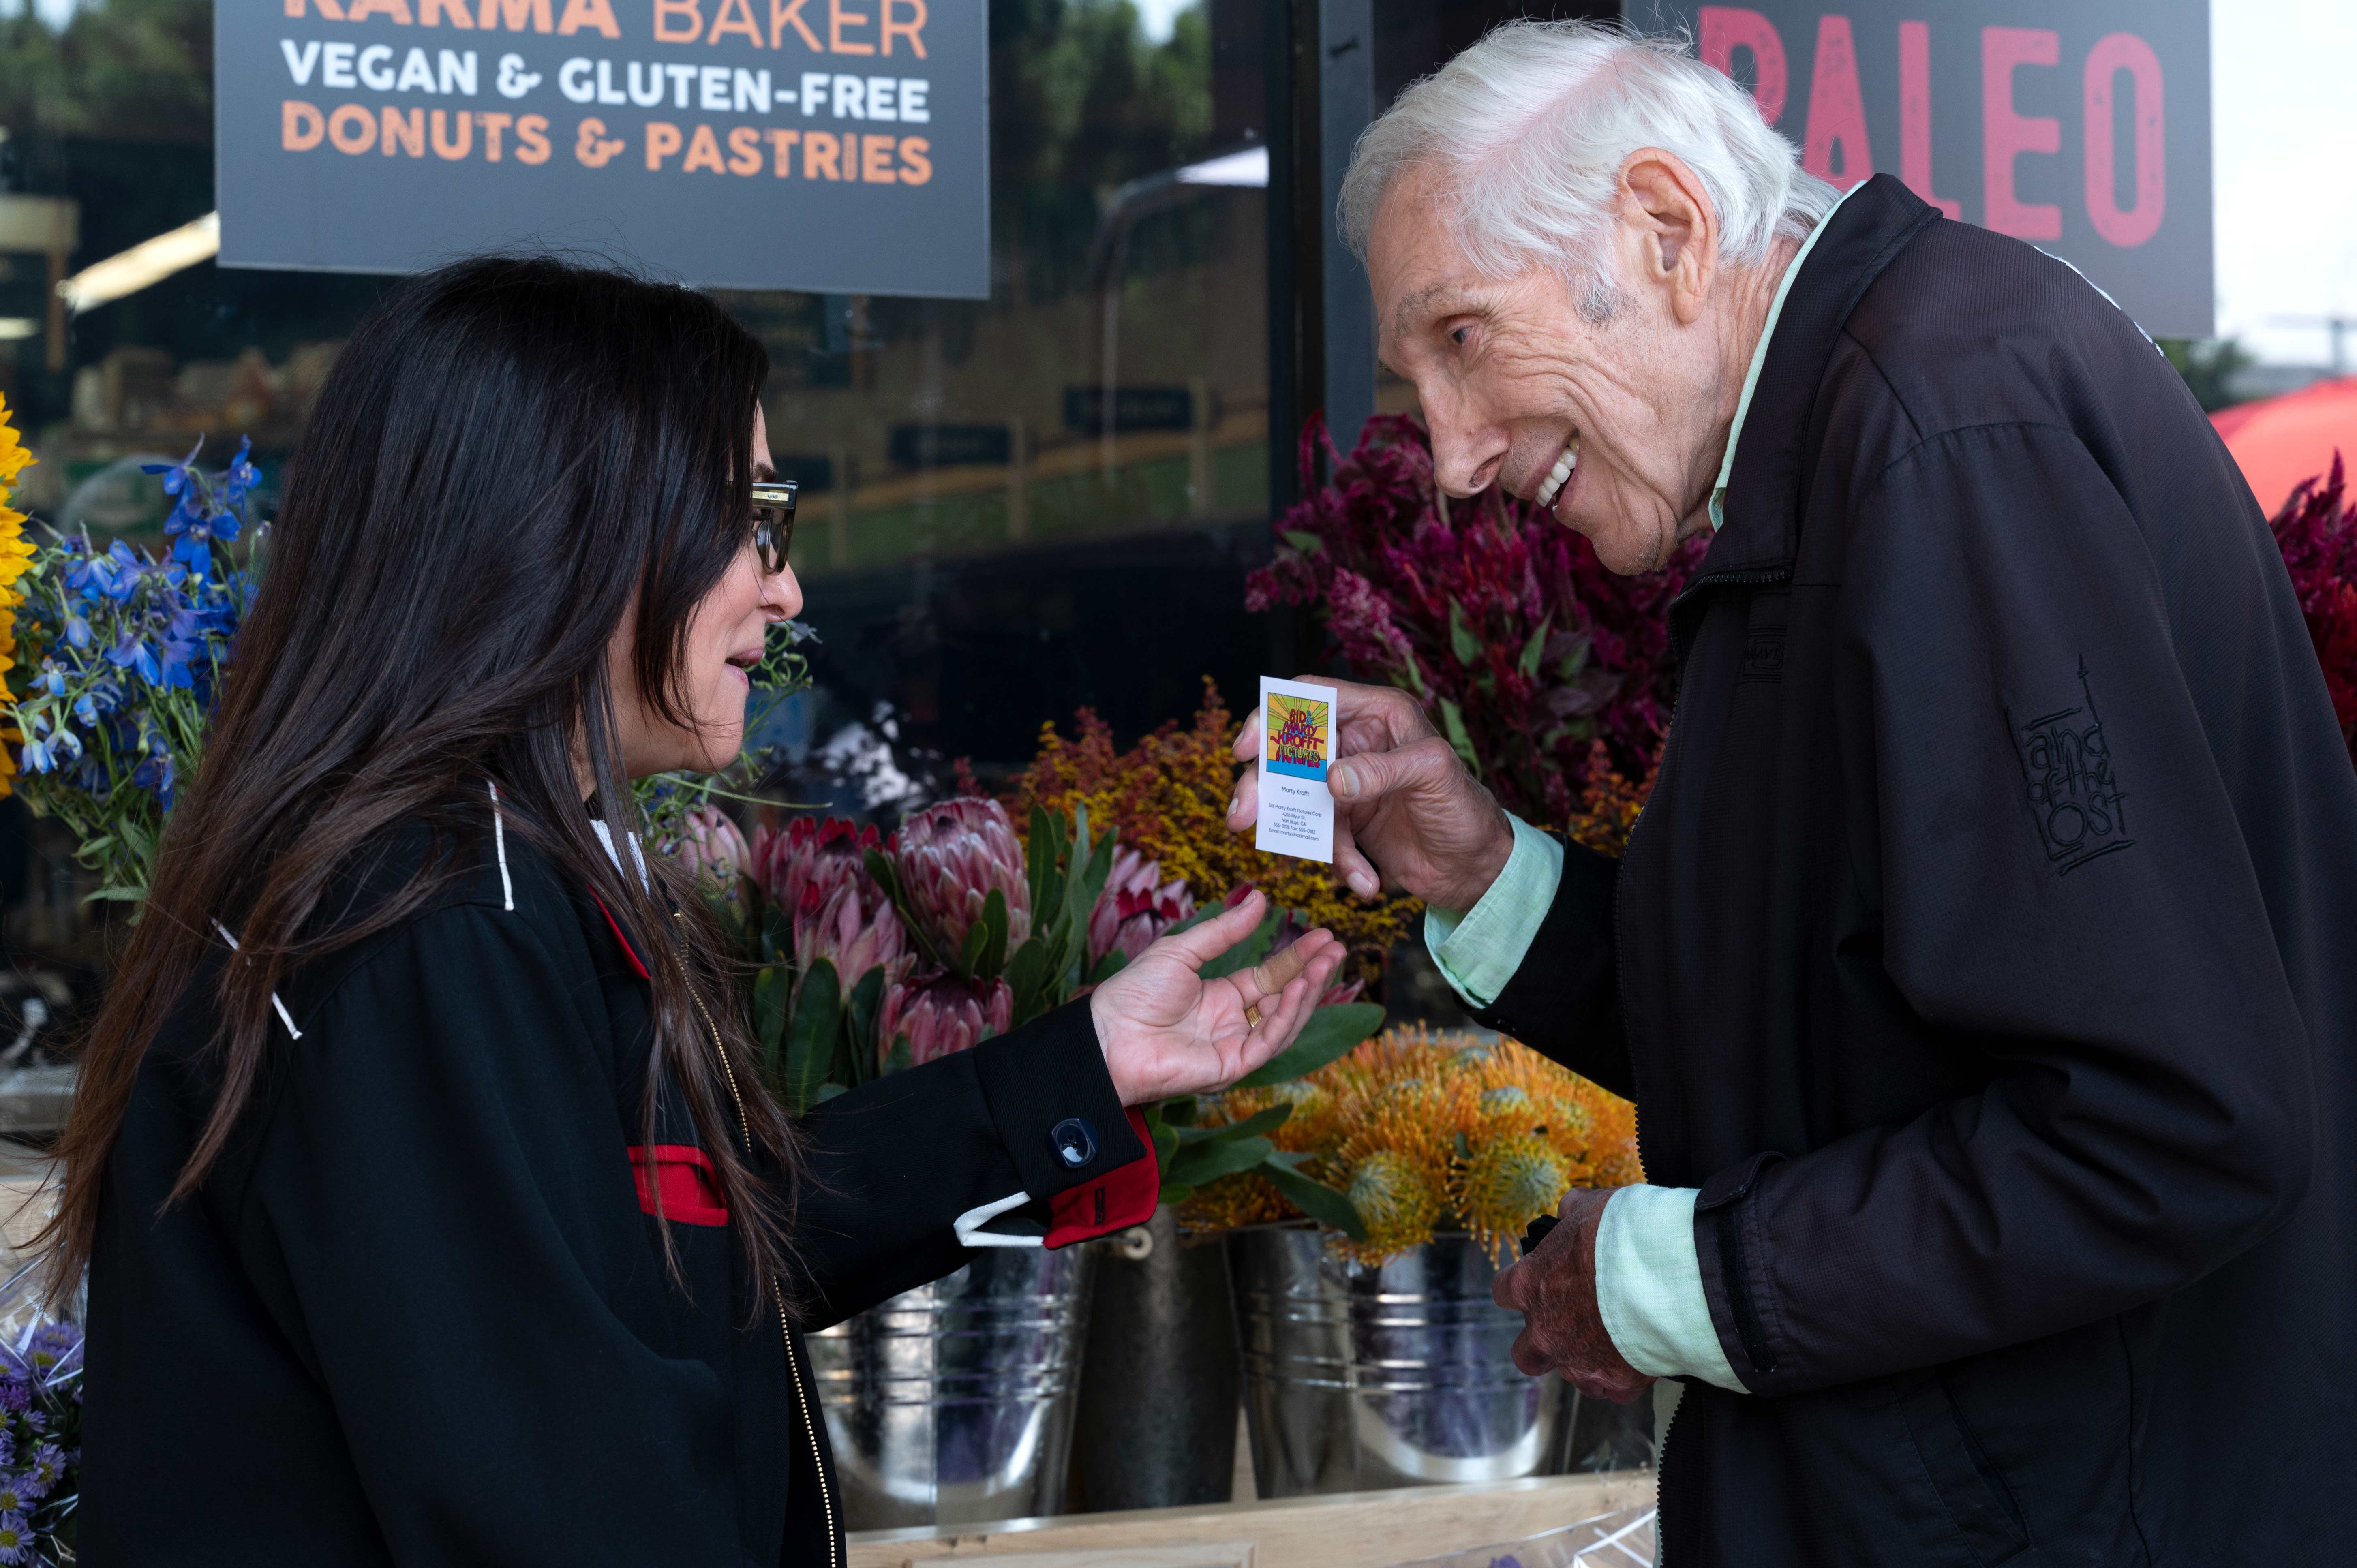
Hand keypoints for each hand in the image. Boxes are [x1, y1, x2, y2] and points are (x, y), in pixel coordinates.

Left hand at [1088, 890, 1343, 1104]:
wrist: (1107, 1034)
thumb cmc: (1134, 993)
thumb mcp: (1183, 950)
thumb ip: (1224, 930)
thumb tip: (1260, 898)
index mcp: (1221, 996)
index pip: (1270, 977)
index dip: (1297, 958)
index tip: (1324, 936)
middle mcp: (1232, 1023)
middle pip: (1284, 998)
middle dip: (1312, 974)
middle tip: (1335, 948)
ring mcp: (1233, 1046)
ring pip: (1283, 1022)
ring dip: (1306, 993)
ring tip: (1323, 964)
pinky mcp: (1231, 1066)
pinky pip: (1267, 1043)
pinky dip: (1286, 1016)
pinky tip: (1297, 990)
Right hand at [1225, 676, 1513, 909]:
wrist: (1478, 871)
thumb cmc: (1466, 810)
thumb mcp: (1434, 776)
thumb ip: (1383, 770)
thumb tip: (1331, 777)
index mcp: (1379, 714)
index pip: (1313, 697)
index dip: (1273, 715)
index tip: (1247, 747)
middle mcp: (1356, 743)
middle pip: (1288, 750)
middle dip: (1264, 783)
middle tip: (1243, 814)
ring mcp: (1347, 784)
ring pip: (1295, 797)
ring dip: (1299, 832)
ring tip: (1329, 860)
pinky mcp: (1346, 823)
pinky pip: (1319, 837)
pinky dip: (1338, 861)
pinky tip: (1366, 882)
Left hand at [1492, 1187, 1655, 1404]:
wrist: (1667, 1275)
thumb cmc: (1624, 1236)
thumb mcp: (1591, 1208)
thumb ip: (1573, 1211)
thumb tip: (1569, 1209)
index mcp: (1531, 1286)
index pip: (1504, 1291)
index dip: (1520, 1288)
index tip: (1538, 1282)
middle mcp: (1546, 1331)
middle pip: (1525, 1353)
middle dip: (1541, 1344)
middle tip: (1570, 1326)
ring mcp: (1579, 1363)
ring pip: (1573, 1375)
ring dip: (1588, 1361)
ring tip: (1618, 1340)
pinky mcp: (1615, 1383)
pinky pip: (1613, 1389)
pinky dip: (1624, 1377)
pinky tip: (1642, 1357)